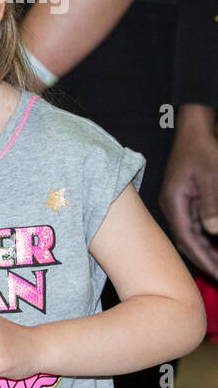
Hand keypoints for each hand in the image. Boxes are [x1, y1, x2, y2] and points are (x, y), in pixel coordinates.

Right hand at [159, 115, 217, 278]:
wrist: (196, 127)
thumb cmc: (204, 148)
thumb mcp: (212, 177)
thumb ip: (212, 207)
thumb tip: (213, 233)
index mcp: (174, 202)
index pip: (188, 239)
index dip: (204, 260)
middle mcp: (173, 205)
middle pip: (187, 240)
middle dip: (204, 260)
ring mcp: (178, 201)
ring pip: (191, 234)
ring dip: (206, 249)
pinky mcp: (186, 197)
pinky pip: (195, 223)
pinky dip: (206, 236)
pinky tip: (215, 242)